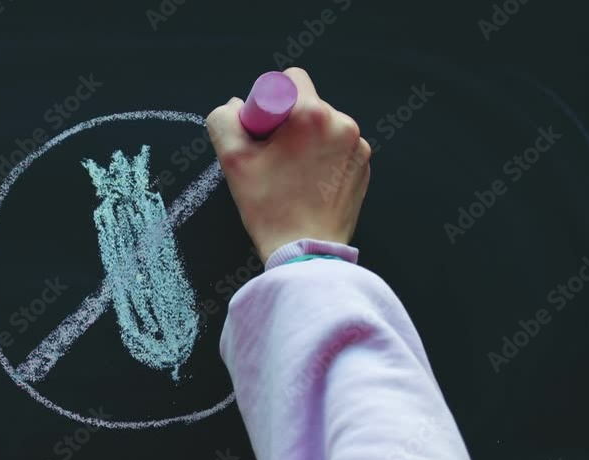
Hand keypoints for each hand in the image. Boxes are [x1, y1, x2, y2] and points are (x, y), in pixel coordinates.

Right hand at [206, 67, 370, 263]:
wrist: (305, 251)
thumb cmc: (269, 207)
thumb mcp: (232, 160)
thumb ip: (224, 120)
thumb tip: (235, 106)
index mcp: (312, 114)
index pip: (289, 80)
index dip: (269, 103)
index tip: (263, 134)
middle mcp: (343, 123)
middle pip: (307, 104)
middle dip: (287, 124)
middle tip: (273, 158)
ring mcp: (358, 146)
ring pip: (323, 127)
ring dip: (306, 141)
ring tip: (291, 175)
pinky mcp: (364, 166)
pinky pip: (338, 148)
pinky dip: (322, 159)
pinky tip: (308, 184)